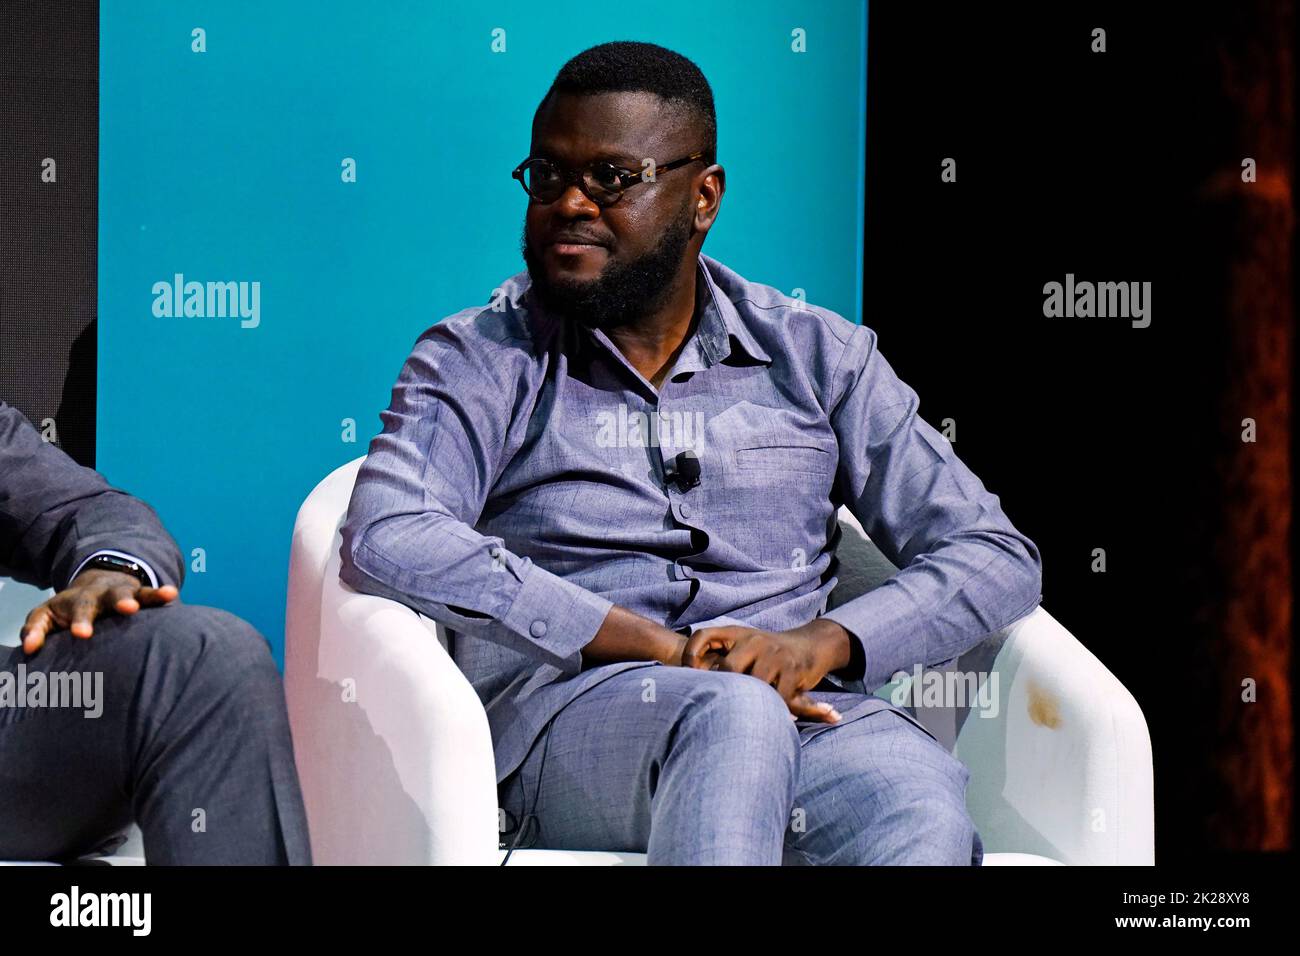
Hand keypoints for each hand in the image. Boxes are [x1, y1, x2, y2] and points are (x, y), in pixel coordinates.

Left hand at [20, 568, 178, 653]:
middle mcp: (95, 594)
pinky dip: (159, 594)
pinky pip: (149, 593)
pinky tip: (170, 595)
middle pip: (95, 601)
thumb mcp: (47, 616)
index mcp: (72, 602)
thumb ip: (35, 630)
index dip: (77, 621)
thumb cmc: (70, 610)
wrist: (97, 583)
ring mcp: (118, 592)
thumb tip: (28, 649)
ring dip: (130, 599)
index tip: (81, 635)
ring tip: (134, 608)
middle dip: (101, 609)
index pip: (71, 611)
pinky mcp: (138, 594)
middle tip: (112, 617)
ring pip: (123, 594)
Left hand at [680, 620, 850, 722]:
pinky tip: (779, 717)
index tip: (688, 676)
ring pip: (754, 686)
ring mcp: (774, 654)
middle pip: (729, 669)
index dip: (690, 655)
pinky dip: (777, 710)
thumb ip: (722, 660)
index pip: (703, 636)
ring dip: (754, 704)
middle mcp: (753, 640)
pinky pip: (778, 697)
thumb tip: (685, 683)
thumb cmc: (769, 653)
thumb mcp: (746, 647)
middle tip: (725, 707)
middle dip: (726, 691)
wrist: (812, 644)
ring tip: (751, 717)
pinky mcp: (793, 669)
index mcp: (737, 634)